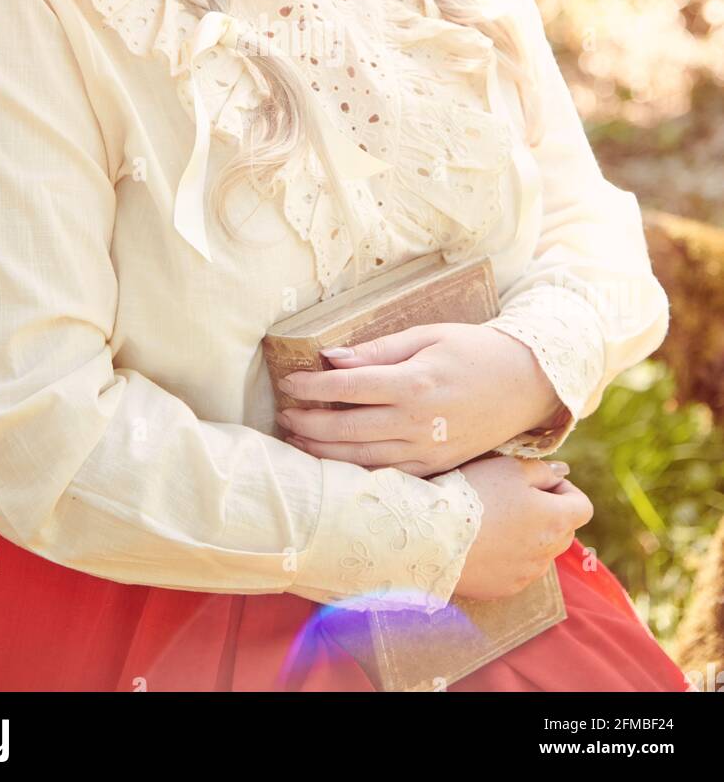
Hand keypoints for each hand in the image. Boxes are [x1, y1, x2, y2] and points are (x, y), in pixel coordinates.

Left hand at [276, 322, 565, 475]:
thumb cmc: (475, 350)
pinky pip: (388, 476)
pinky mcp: (437, 468)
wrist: (528, 383)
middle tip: (283, 415)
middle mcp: (416, 422)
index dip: (311, 387)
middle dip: (308, 423)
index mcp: (413, 383)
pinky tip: (334, 464)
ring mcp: (427, 450)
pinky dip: (356, 472)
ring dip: (323, 451)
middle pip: (346, 428)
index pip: (347, 387)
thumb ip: (378, 351)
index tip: (288, 383)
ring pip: (361, 458)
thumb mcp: (427, 336)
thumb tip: (332, 358)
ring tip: (297, 440)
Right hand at [454, 452, 592, 598]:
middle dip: (548, 514)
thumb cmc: (475, 494)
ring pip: (541, 552)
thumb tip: (561, 474)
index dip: (566, 491)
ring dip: (529, 536)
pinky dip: (509, 557)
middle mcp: (548, 552)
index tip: (540, 483)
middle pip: (564, 531)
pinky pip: (518, 570)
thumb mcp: (509, 467)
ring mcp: (528, 574)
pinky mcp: (506, 588)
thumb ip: (542, 470)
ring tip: (495, 521)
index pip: (583, 507)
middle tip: (515, 499)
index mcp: (556, 519)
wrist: (436, 536)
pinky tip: (484, 543)